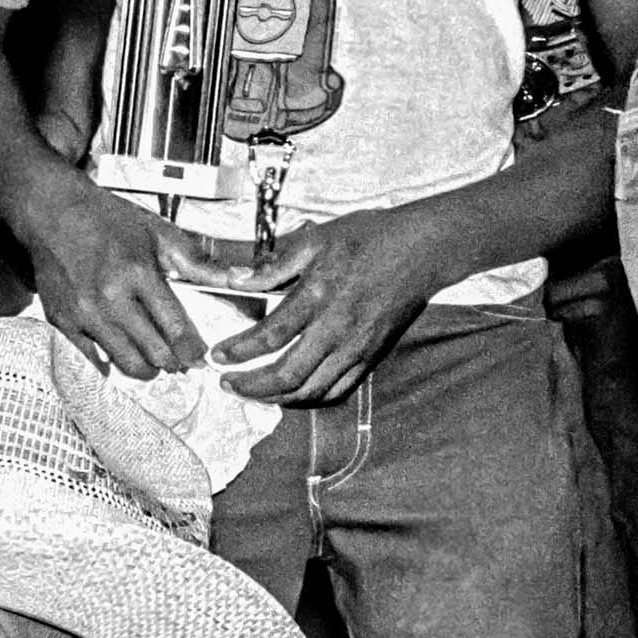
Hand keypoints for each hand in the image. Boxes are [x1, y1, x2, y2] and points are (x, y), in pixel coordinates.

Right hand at [17, 182, 255, 377]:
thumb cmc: (107, 219)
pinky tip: (120, 357)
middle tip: (180, 362)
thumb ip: (197, 261)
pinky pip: (91, 360)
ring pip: (124, 362)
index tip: (200, 357)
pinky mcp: (62, 322)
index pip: (175, 326)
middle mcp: (110, 297)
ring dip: (146, 368)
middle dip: (173, 362)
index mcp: (137, 272)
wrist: (52, 211)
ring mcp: (84, 313)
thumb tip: (238, 278)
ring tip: (153, 361)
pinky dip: (110, 364)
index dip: (193, 349)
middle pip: (153, 352)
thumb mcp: (158, 231)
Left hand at [216, 209, 450, 405]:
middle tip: (227, 384)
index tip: (217, 357)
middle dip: (250, 387)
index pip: (269, 336)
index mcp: (318, 296)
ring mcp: (356, 347)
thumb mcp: (317, 239)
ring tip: (253, 393)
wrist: (421, 250)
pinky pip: (337, 390)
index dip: (238, 352)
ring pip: (310, 390)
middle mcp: (336, 329)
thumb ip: (275, 265)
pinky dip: (309, 399)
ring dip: (276, 398)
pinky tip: (292, 393)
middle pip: (286, 375)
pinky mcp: (371, 356)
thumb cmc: (370, 238)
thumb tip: (237, 280)